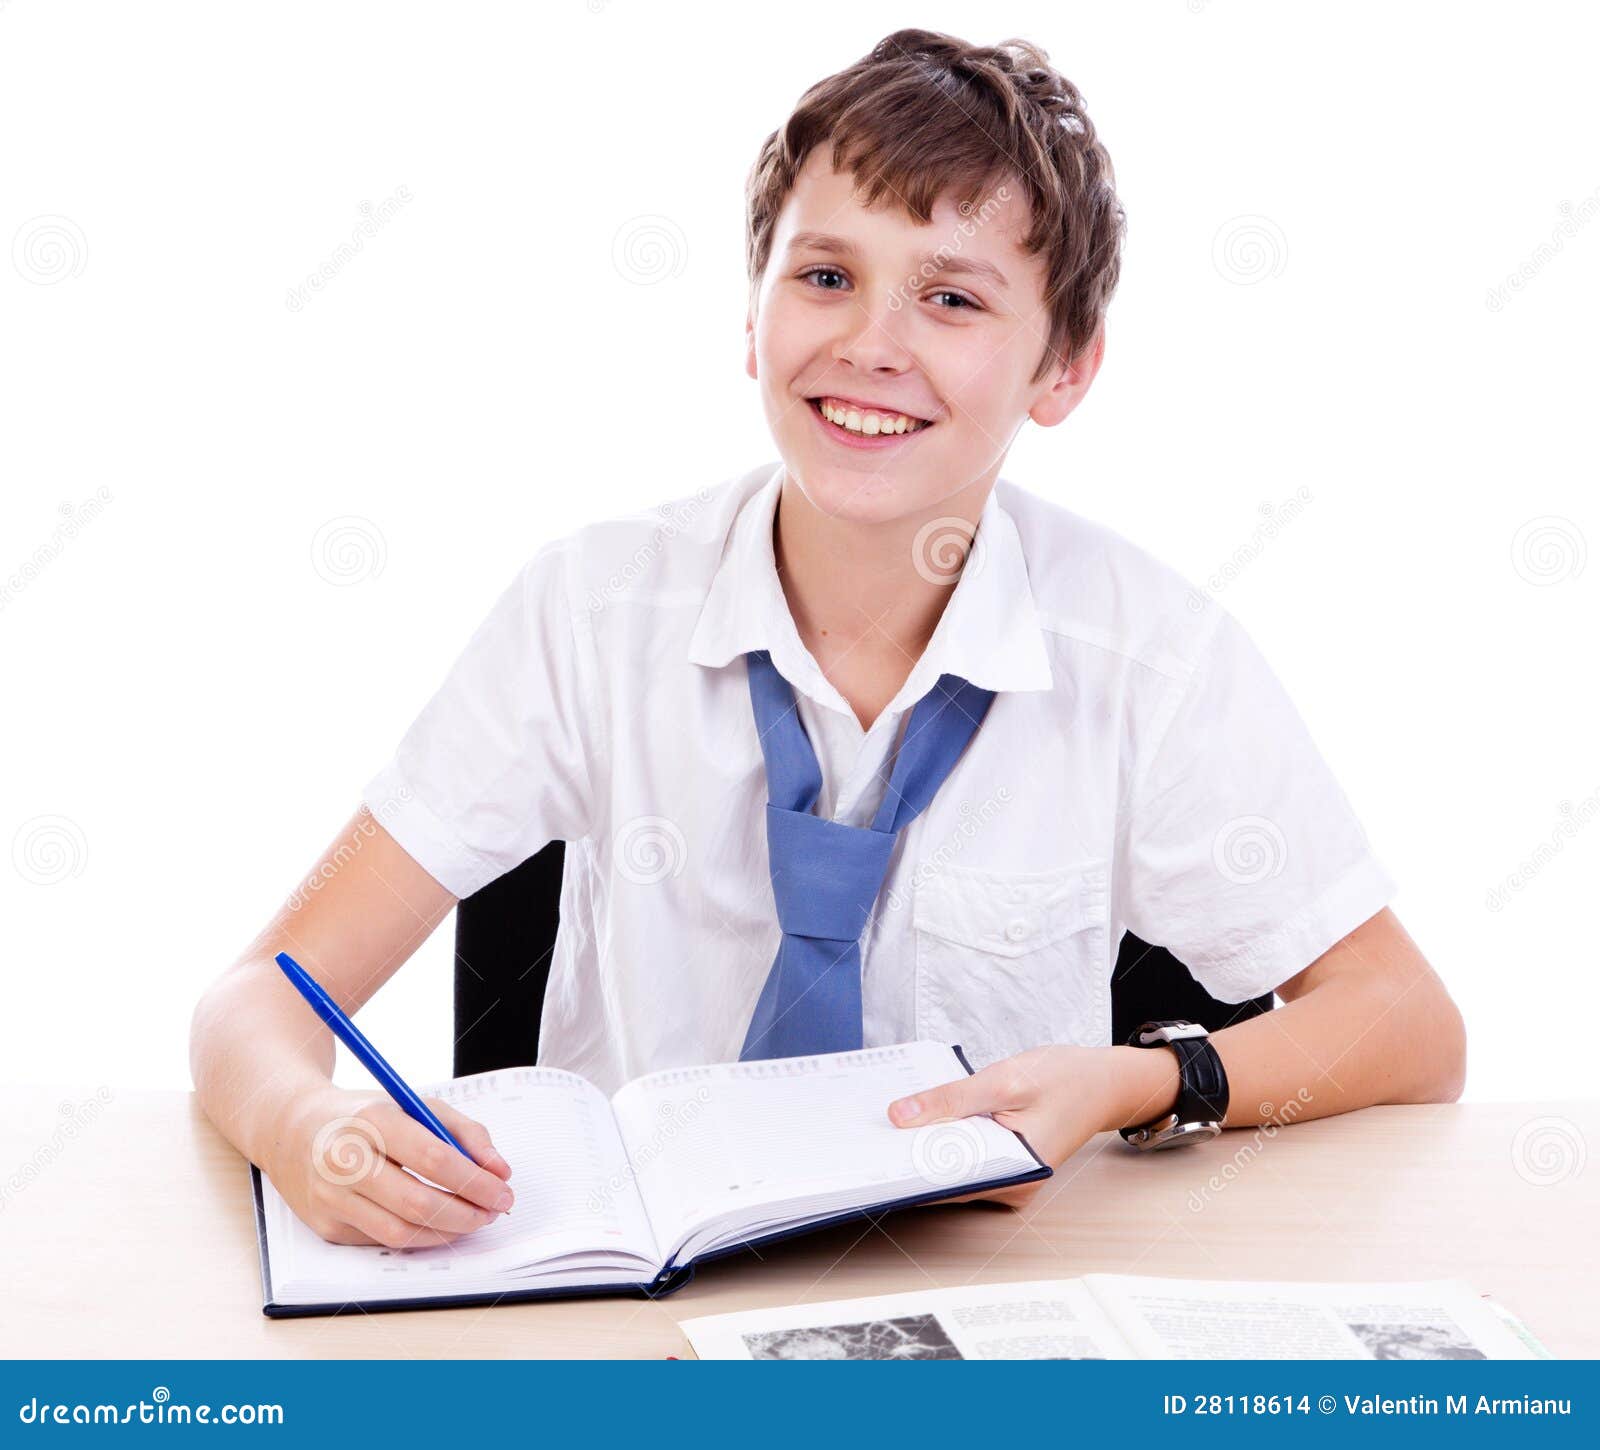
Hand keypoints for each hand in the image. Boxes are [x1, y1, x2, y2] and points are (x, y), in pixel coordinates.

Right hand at [263, 1084, 515, 1247]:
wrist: (290, 1129)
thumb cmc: (363, 1115)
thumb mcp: (413, 1104)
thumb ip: (463, 1131)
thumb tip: (499, 1171)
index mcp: (371, 1120)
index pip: (432, 1158)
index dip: (474, 1180)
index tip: (502, 1190)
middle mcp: (344, 1160)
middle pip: (417, 1202)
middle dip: (466, 1213)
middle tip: (493, 1211)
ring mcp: (331, 1197)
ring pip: (401, 1231)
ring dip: (446, 1232)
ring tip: (472, 1219)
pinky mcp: (326, 1226)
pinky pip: (382, 1240)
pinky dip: (418, 1236)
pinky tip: (438, 1224)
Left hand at [887, 1045, 1166, 1208]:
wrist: (1103, 1082)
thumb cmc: (1064, 1079)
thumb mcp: (1004, 1080)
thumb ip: (951, 1099)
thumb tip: (899, 1116)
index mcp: (1014, 1174)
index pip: (944, 1181)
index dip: (903, 1168)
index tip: (866, 1152)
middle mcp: (1009, 1186)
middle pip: (943, 1177)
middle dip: (906, 1154)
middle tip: (866, 1129)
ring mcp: (1005, 1177)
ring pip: (950, 1166)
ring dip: (922, 1144)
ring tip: (886, 1119)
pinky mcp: (1001, 1163)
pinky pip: (962, 1155)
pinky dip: (942, 1137)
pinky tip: (920, 1115)